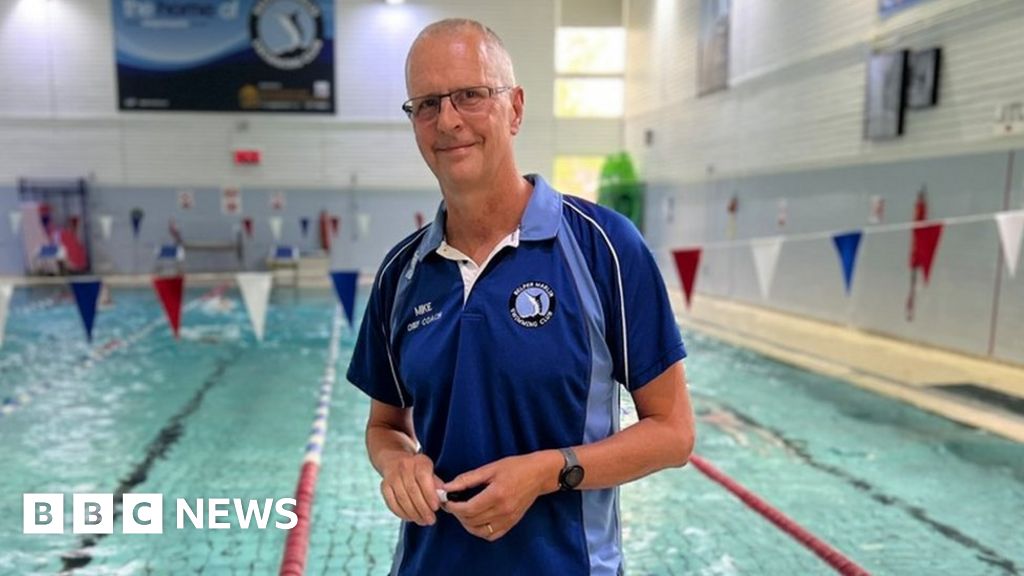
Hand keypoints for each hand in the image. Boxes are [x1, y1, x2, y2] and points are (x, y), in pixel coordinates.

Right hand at [379, 452, 443, 525]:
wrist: (395, 461)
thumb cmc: (418, 470)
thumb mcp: (430, 471)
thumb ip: (437, 484)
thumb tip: (444, 498)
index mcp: (419, 462)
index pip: (423, 478)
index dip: (430, 494)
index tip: (436, 508)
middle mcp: (404, 467)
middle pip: (412, 491)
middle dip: (423, 509)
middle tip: (431, 520)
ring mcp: (392, 477)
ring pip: (402, 499)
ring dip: (413, 514)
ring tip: (422, 521)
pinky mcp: (384, 486)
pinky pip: (392, 503)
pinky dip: (401, 513)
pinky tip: (410, 518)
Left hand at [442, 450, 559, 540]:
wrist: (539, 474)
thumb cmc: (515, 467)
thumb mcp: (490, 468)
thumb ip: (467, 479)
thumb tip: (447, 487)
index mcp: (496, 494)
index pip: (468, 509)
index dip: (454, 507)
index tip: (447, 501)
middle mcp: (503, 510)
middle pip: (472, 521)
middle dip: (457, 514)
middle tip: (452, 505)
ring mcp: (508, 519)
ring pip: (479, 531)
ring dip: (466, 524)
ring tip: (462, 512)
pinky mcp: (512, 523)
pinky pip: (491, 535)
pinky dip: (480, 531)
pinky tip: (476, 521)